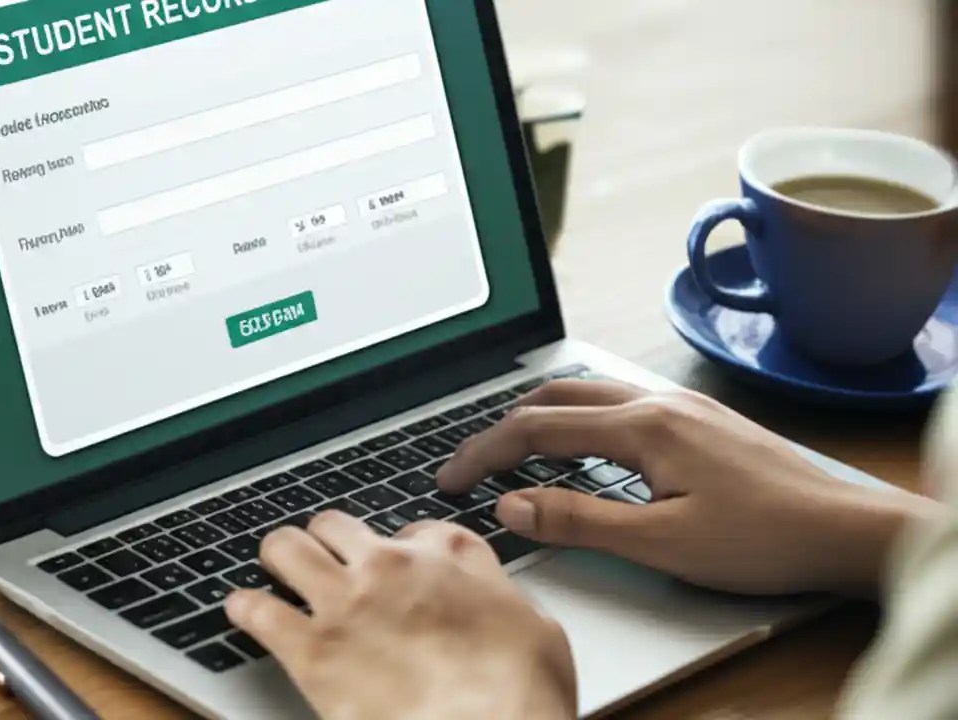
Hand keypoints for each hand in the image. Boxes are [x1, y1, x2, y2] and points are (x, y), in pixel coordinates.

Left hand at [226, 513, 576, 719]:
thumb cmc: (520, 695)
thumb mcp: (536, 627)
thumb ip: (498, 595)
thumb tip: (488, 596)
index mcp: (446, 557)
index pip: (410, 530)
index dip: (397, 547)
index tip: (392, 563)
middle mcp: (389, 568)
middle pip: (332, 525)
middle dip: (325, 541)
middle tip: (322, 561)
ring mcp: (344, 605)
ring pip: (285, 548)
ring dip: (278, 558)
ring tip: (276, 571)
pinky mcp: (310, 653)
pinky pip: (257, 611)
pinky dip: (245, 608)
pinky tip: (242, 610)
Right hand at [437, 380, 941, 596]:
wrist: (848, 529)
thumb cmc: (764, 537)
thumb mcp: (662, 543)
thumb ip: (580, 520)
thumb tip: (512, 506)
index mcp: (644, 426)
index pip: (537, 429)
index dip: (484, 453)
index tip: (450, 479)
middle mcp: (659, 402)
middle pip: (555, 397)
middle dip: (502, 427)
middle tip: (471, 464)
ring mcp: (682, 405)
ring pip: (588, 393)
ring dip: (539, 416)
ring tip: (511, 451)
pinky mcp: (700, 418)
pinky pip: (619, 402)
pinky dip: (578, 417)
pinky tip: (582, 444)